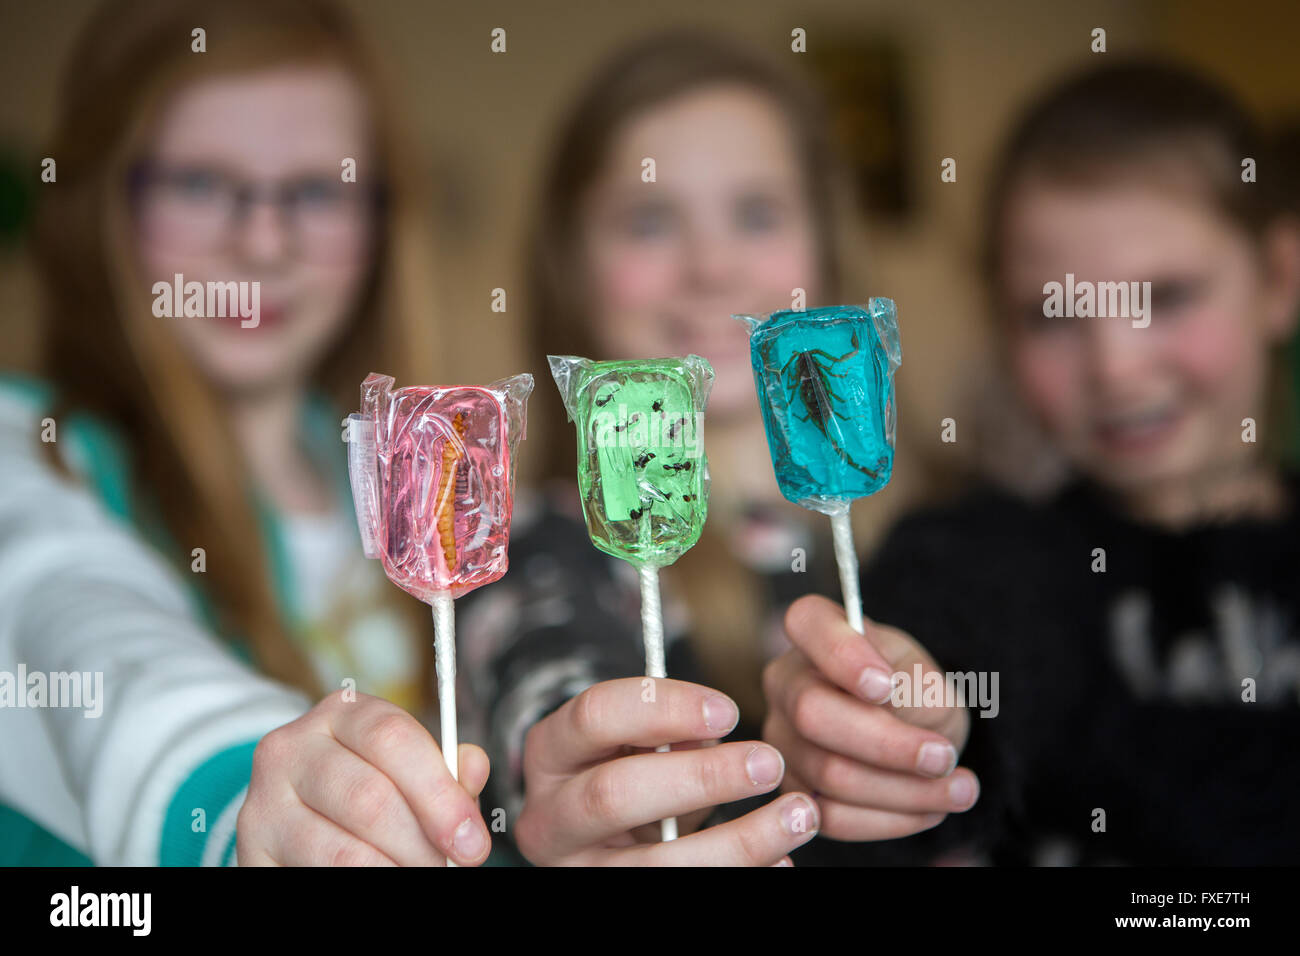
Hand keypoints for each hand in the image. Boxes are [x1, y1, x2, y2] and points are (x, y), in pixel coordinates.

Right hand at [237, 690, 490, 865]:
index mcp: (342, 713)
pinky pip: (316, 876)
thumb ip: (444, 770)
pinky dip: (360, 886)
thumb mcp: (408, 766)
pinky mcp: (252, 850)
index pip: (393, 739)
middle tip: (447, 867)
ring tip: (418, 876)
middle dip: (421, 844)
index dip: (440, 794)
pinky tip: (383, 881)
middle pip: (369, 798)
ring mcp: (263, 801)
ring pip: (341, 851)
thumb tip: (474, 768)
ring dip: (392, 872)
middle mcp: (292, 748)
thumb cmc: (372, 785)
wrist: (297, 813)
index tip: (472, 841)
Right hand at [514, 677, 819, 864]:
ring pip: (653, 865)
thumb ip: (669, 733)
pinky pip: (677, 894)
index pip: (594, 715)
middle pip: (614, 793)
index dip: (663, 707)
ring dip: (738, 841)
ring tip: (799, 815)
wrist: (597, 841)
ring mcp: (577, 871)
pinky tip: (781, 860)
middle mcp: (548, 817)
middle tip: (769, 764)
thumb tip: (717, 737)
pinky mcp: (610, 901)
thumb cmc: (630, 772)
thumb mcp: (637, 744)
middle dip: (701, 778)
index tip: (730, 711)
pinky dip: (740, 874)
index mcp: (550, 752)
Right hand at [762, 595, 978, 841]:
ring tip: (962, 790)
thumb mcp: (924, 675)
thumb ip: (911, 686)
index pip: (808, 622)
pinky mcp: (794, 791)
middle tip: (943, 757)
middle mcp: (785, 682)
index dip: (842, 655)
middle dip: (887, 744)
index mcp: (814, 633)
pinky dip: (893, 819)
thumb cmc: (914, 691)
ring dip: (906, 791)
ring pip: (830, 774)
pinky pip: (836, 817)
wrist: (914, 731)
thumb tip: (896, 717)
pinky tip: (932, 809)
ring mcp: (781, 739)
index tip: (886, 685)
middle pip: (813, 714)